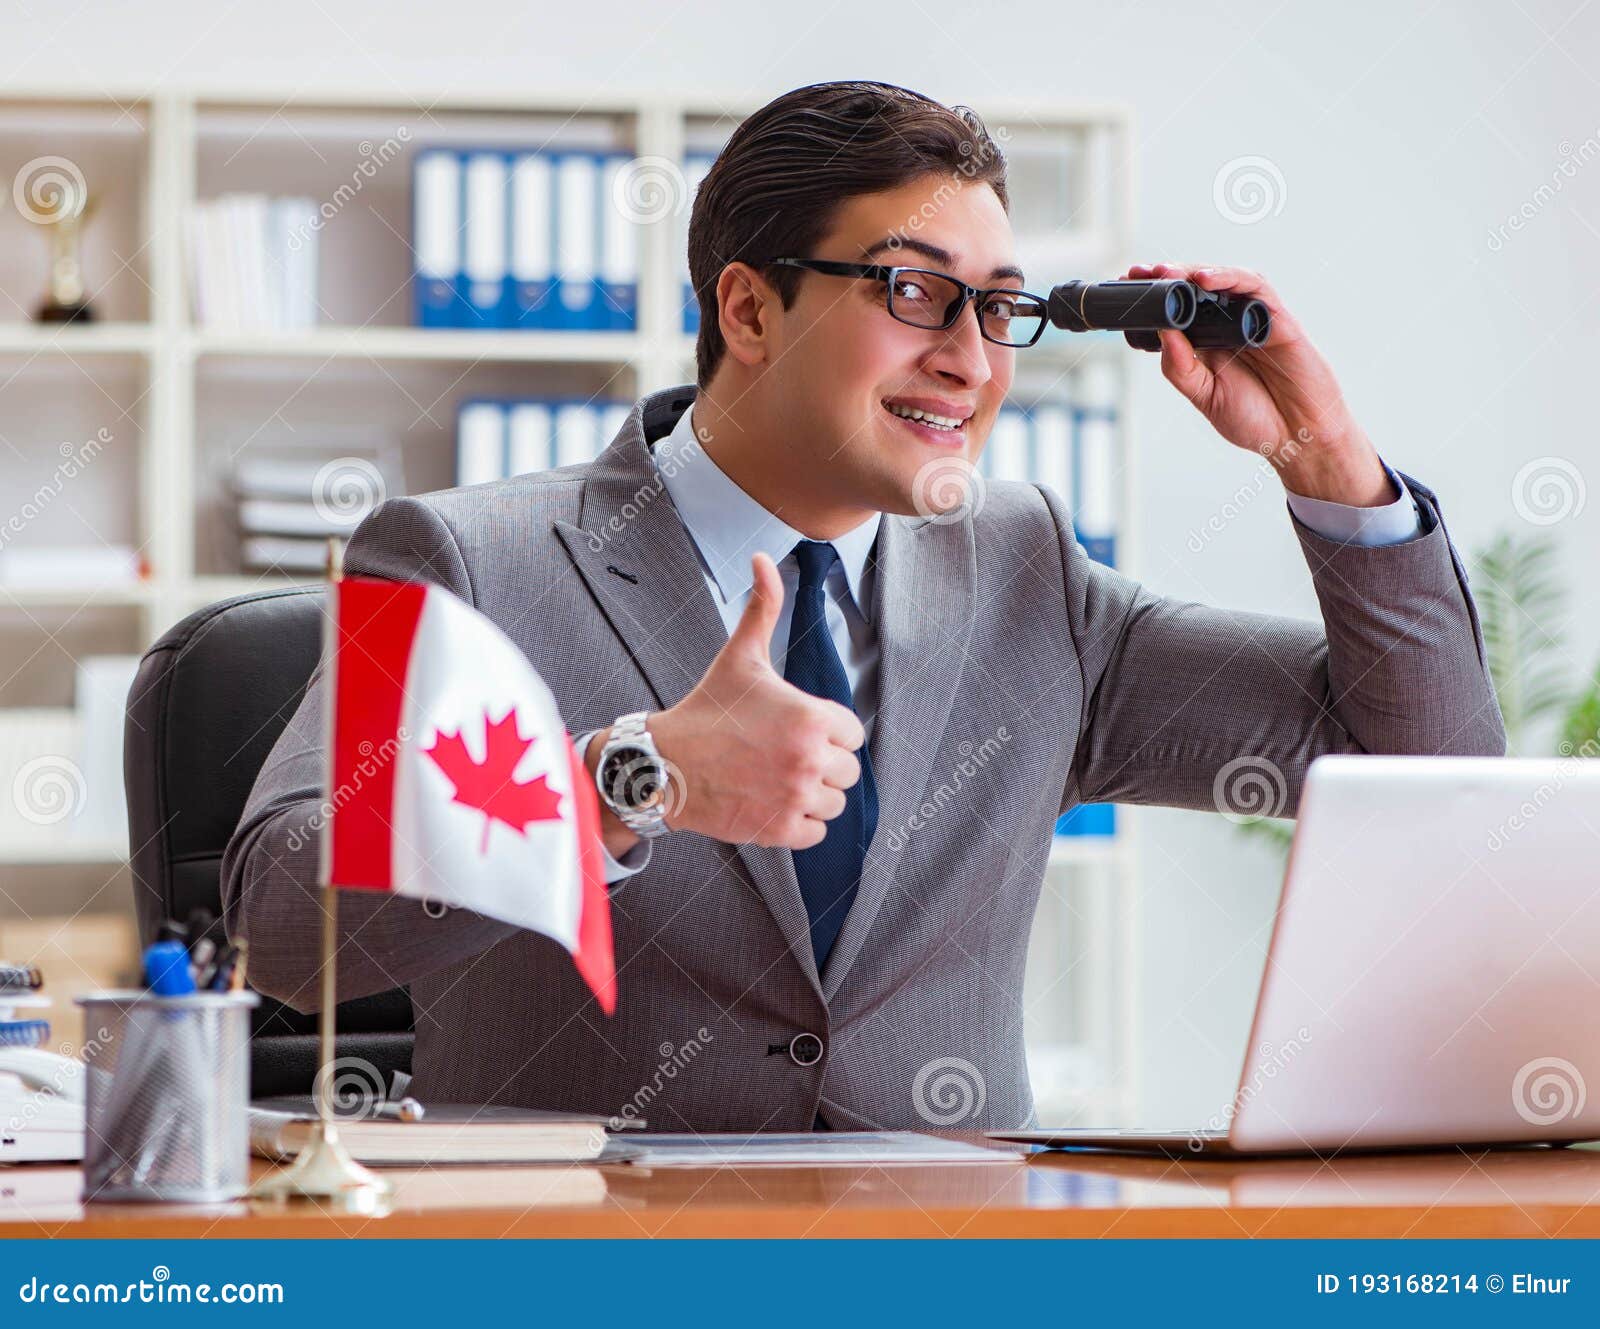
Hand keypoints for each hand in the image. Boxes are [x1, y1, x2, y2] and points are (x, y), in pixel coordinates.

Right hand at [598, 552, 864, 853]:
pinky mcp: (781, 831)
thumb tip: (763, 559)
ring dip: (812, 794)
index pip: (852, 733)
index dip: (826, 730)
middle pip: (847, 771)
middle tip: (782, 755)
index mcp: (811, 718)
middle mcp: (810, 760)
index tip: (794, 729)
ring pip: (834, 803)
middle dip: (821, 763)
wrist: (663, 764)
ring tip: (776, 778)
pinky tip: (772, 802)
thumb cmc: (706, 710)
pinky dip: (799, 823)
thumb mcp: (740, 656)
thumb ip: (763, 607)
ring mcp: (796, 798)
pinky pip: (816, 832)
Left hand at [1124, 262, 1395, 506]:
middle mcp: (1229, 325)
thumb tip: (1160, 332)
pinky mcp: (1277, 318)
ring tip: (1165, 272)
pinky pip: (1255, 288)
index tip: (1124, 287)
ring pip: (1223, 281)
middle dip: (1166, 276)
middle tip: (1138, 273)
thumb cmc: (1256, 418)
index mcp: (1207, 342)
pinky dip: (1230, 279)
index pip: (1178, 309)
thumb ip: (1181, 368)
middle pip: (1197, 288)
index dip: (1153, 296)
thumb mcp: (1205, 396)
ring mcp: (1254, 318)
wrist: (1299, 438)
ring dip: (1193, 271)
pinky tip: (1205, 279)